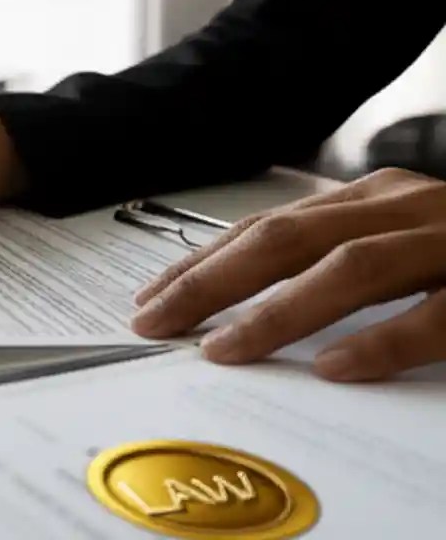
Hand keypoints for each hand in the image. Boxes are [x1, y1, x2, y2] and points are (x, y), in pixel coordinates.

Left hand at [131, 167, 445, 381]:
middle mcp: (406, 208)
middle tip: (155, 322)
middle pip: (287, 239)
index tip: (149, 299)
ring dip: (279, 311)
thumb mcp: (398, 239)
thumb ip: (335, 257)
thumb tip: (243, 302)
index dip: (203, 262)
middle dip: (211, 281)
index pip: (266, 227)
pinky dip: (386, 340)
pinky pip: (439, 313)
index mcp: (374, 199)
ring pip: (352, 269)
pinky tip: (336, 368)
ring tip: (223, 350)